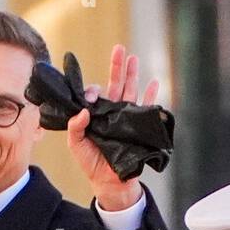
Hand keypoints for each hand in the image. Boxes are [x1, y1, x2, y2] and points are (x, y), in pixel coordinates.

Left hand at [67, 44, 157, 210]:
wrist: (110, 180)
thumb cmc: (91, 163)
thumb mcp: (77, 146)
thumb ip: (75, 128)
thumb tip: (83, 110)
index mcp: (95, 115)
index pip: (94, 96)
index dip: (92, 91)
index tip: (90, 94)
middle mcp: (110, 112)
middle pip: (115, 85)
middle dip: (117, 67)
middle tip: (119, 49)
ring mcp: (125, 117)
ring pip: (130, 91)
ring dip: (133, 74)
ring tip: (133, 57)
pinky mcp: (138, 125)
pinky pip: (147, 107)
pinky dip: (151, 94)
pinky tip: (153, 81)